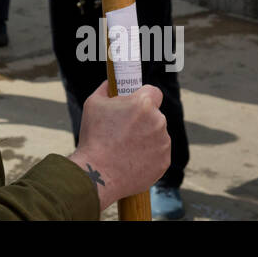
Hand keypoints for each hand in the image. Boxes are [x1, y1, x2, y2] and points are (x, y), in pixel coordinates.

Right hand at [66, 80, 169, 210]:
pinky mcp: (164, 162)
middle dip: (142, 119)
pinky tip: (131, 159)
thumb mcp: (93, 104)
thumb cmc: (94, 137)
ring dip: (146, 137)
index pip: (153, 91)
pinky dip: (148, 154)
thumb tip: (111, 83)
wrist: (98, 174)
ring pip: (157, 134)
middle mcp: (158, 121)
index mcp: (143, 104)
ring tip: (125, 147)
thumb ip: (106, 89)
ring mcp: (163, 143)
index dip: (144, 95)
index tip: (135, 103)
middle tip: (124, 129)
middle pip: (154, 114)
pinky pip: (158, 152)